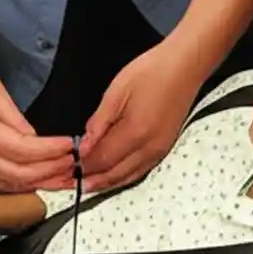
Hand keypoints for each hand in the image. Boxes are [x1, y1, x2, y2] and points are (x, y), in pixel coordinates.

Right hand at [0, 49, 74, 191]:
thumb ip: (15, 118)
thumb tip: (38, 140)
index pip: (23, 150)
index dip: (51, 152)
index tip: (70, 146)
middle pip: (18, 174)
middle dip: (50, 171)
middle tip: (73, 165)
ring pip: (7, 183)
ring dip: (37, 182)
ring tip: (62, 177)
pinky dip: (18, 182)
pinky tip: (36, 178)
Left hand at [79, 41, 204, 191]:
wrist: (185, 67)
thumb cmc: (150, 72)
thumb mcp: (116, 92)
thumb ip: (99, 122)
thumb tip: (83, 147)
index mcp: (135, 132)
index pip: (102, 158)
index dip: (83, 166)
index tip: (67, 167)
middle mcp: (149, 148)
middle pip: (114, 173)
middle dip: (91, 179)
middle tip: (71, 182)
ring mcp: (159, 151)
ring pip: (127, 177)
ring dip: (105, 183)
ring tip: (86, 186)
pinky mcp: (165, 149)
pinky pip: (140, 171)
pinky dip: (122, 177)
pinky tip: (110, 178)